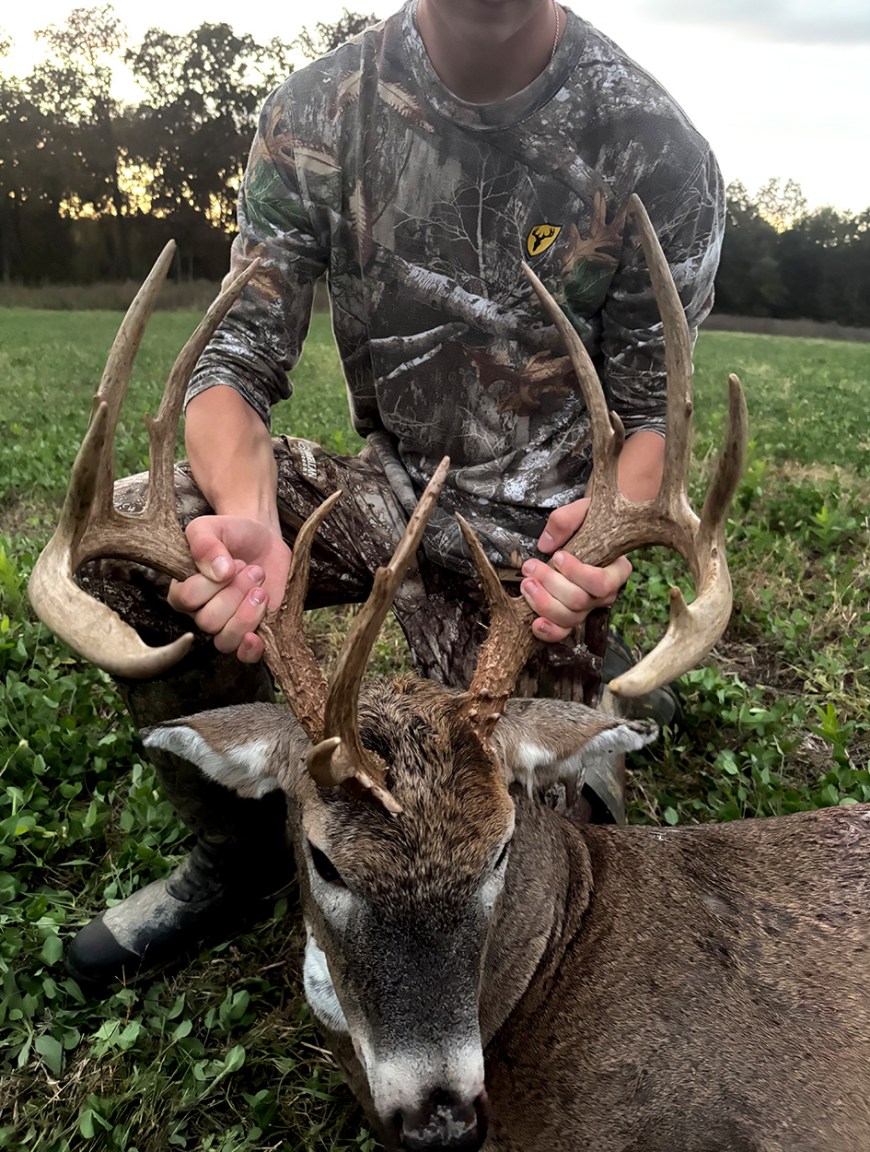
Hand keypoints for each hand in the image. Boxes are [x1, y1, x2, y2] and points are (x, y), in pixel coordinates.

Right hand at [168, 516, 291, 662]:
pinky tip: (259, 634)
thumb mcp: (211, 526)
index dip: (211, 584)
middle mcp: (201, 612)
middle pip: (209, 621)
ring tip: (260, 590)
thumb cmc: (232, 534)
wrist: (262, 539)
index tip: (232, 563)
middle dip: (235, 594)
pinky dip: (251, 649)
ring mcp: (226, 625)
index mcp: (184, 590)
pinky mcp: (251, 633)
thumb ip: (205, 543)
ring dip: (247, 615)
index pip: (188, 599)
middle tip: (252, 571)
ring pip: (225, 640)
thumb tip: (219, 571)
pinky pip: (244, 656)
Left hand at [520, 498, 631, 642]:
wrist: (585, 532)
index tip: (558, 556)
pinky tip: (535, 622)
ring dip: (543, 603)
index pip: (602, 583)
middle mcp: (606, 593)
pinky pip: (563, 632)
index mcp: (617, 569)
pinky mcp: (572, 616)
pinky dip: (549, 631)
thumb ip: (565, 520)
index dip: (577, 574)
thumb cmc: (588, 521)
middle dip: (550, 585)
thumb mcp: (582, 510)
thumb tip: (546, 545)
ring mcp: (589, 607)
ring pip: (569, 618)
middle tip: (530, 567)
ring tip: (526, 584)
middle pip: (580, 601)